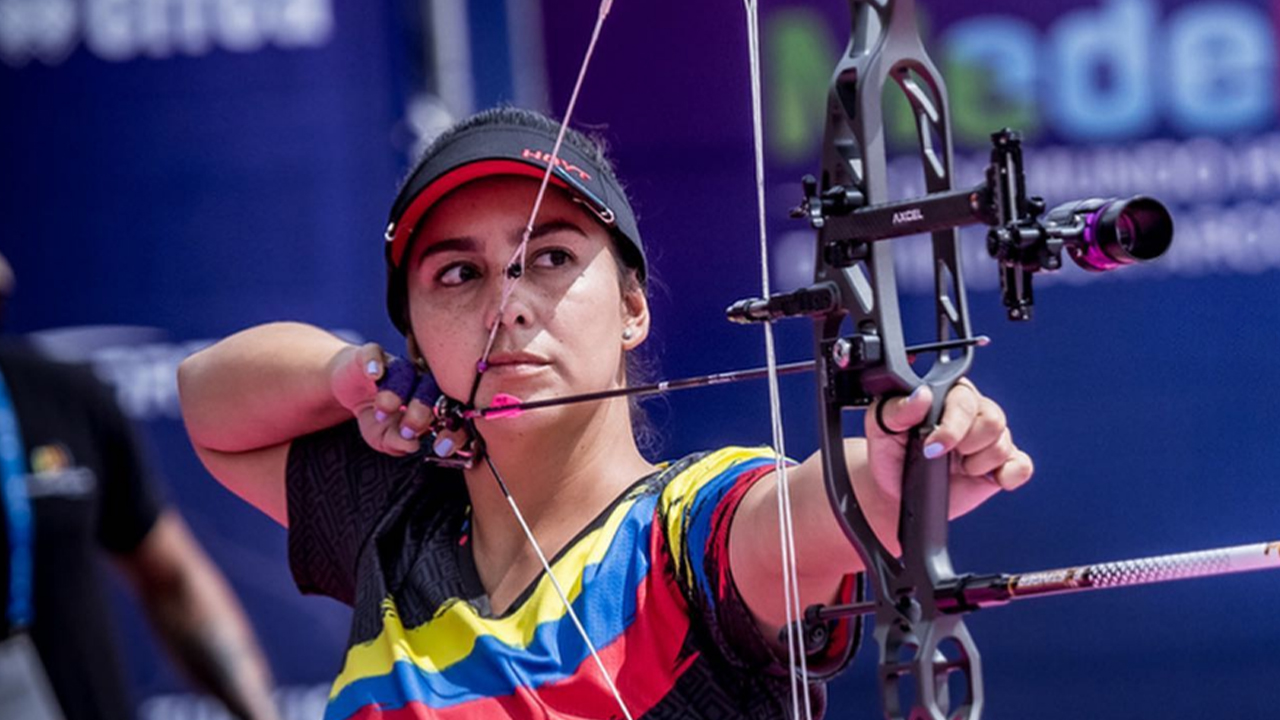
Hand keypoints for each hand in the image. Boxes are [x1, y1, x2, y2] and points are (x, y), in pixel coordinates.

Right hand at [327, 343, 443, 456]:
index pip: (450, 411)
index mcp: (431, 402)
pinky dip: (374, 363)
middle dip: (421, 412)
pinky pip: (375, 353)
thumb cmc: (375, 415)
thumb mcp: (383, 437)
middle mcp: (419, 381)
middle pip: (431, 389)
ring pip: (406, 371)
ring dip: (395, 392)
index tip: (439, 445)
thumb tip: (412, 445)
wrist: (350, 391)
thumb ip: (397, 443)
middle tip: (407, 429)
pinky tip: (374, 376)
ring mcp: (396, 365)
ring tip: (382, 410)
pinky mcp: (372, 354)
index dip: (449, 427)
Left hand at [863, 380, 1033, 539]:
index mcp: (947, 394)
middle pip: (993, 420)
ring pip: (1004, 443)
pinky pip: (1022, 466)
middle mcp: (975, 412)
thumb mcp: (882, 426)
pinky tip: (991, 478)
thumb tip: (921, 395)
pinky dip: (1010, 474)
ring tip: (957, 467)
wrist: (895, 489)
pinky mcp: (1002, 465)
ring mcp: (991, 439)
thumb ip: (898, 408)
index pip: (965, 399)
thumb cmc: (890, 451)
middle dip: (965, 445)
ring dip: (977, 463)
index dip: (952, 425)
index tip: (932, 447)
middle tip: (941, 456)